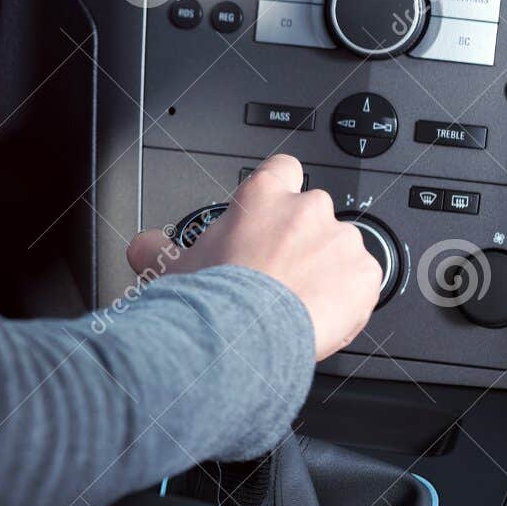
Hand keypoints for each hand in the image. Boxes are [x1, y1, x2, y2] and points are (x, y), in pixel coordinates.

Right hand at [125, 154, 381, 360]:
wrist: (244, 337)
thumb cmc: (212, 299)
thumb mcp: (172, 268)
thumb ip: (156, 248)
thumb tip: (142, 247)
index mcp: (263, 196)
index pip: (283, 168)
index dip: (281, 191)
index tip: (274, 214)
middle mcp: (306, 209)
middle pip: (313, 214)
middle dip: (302, 241)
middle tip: (280, 274)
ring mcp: (340, 240)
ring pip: (340, 249)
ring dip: (327, 270)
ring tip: (301, 303)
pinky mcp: (364, 274)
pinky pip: (364, 282)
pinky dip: (350, 298)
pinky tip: (324, 316)